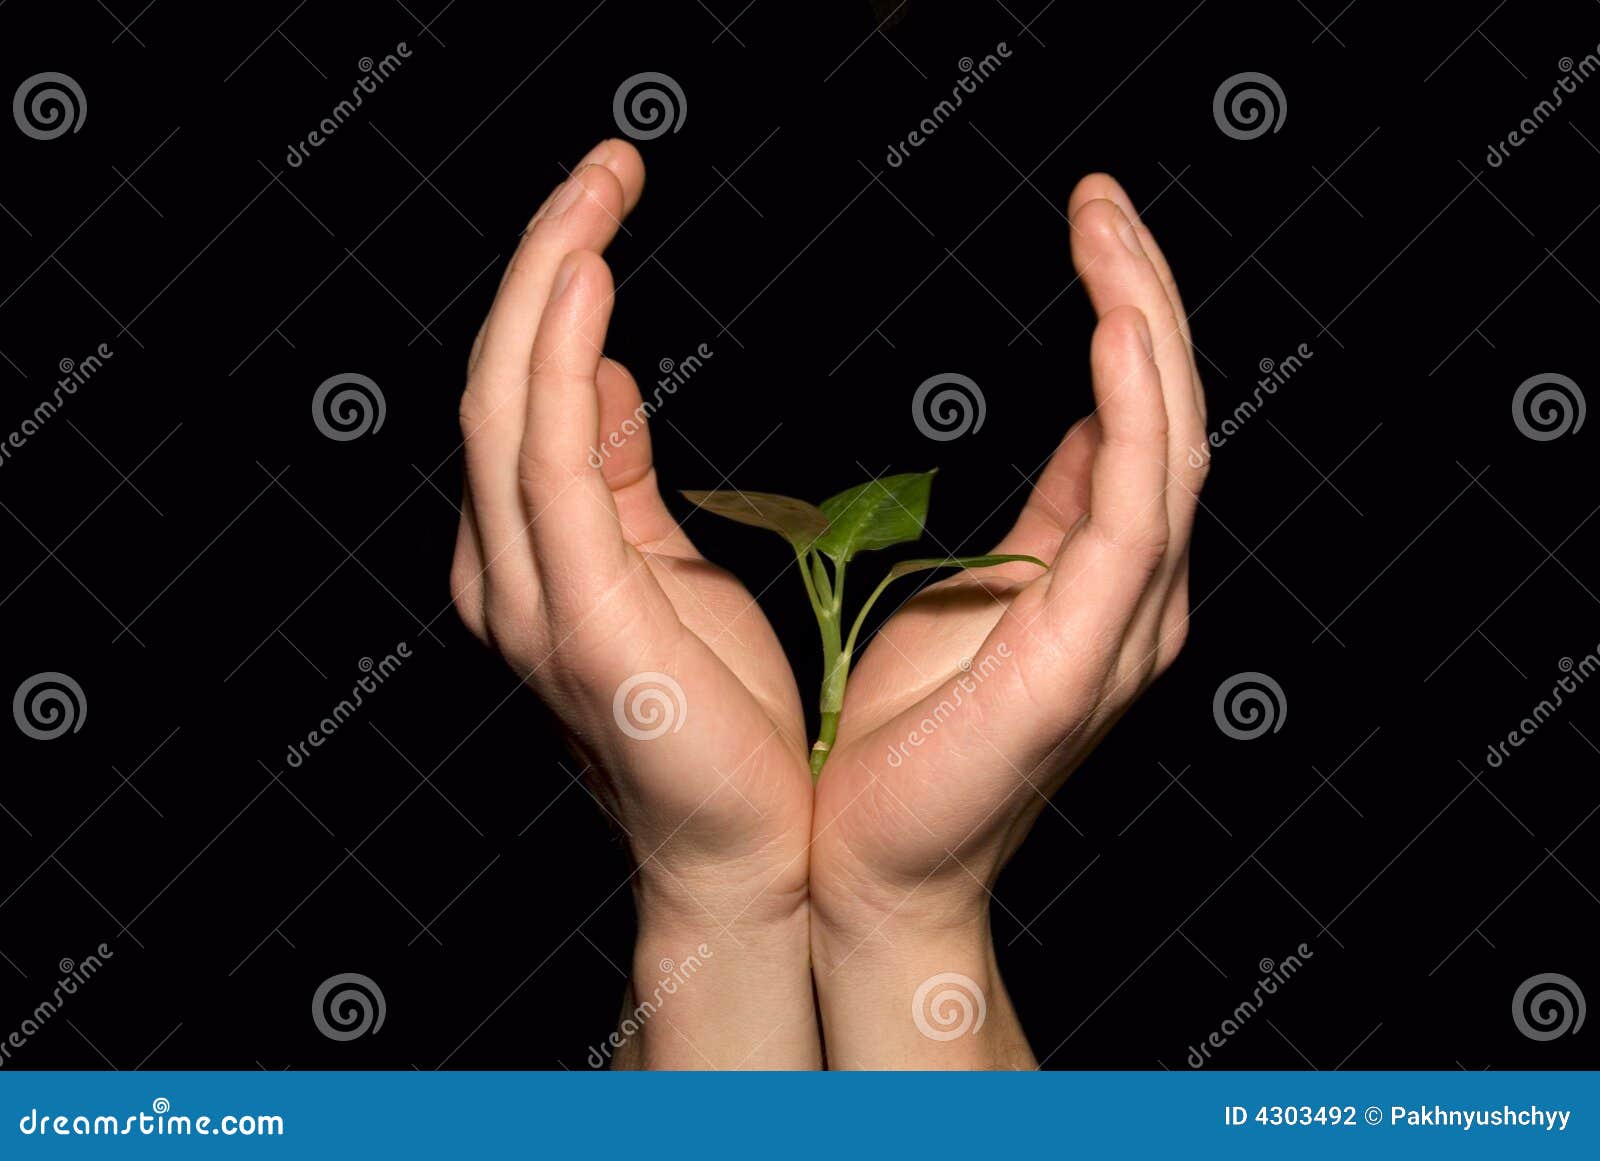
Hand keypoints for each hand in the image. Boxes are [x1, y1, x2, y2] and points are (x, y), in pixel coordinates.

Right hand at [450, 139, 819, 1068]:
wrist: (756, 849)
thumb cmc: (725, 720)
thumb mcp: (667, 568)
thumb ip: (618, 474)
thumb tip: (596, 374)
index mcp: (536, 553)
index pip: (524, 395)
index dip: (551, 288)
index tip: (606, 201)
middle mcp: (512, 572)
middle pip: (501, 383)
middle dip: (546, 261)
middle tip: (607, 167)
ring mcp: (532, 602)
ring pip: (508, 410)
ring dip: (545, 286)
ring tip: (597, 191)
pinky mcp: (583, 626)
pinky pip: (551, 472)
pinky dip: (558, 367)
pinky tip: (590, 279)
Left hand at [808, 174, 1207, 1067]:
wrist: (867, 856)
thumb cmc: (909, 735)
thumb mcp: (979, 589)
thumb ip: (1048, 514)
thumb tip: (1080, 432)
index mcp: (1109, 576)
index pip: (1142, 421)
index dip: (1131, 317)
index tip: (1094, 227)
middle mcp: (1138, 596)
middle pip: (1168, 417)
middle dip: (1144, 299)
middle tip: (1104, 203)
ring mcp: (1126, 625)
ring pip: (1167, 446)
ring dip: (1146, 327)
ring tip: (1109, 232)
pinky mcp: (1088, 651)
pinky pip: (1132, 509)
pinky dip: (1132, 410)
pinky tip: (1114, 327)